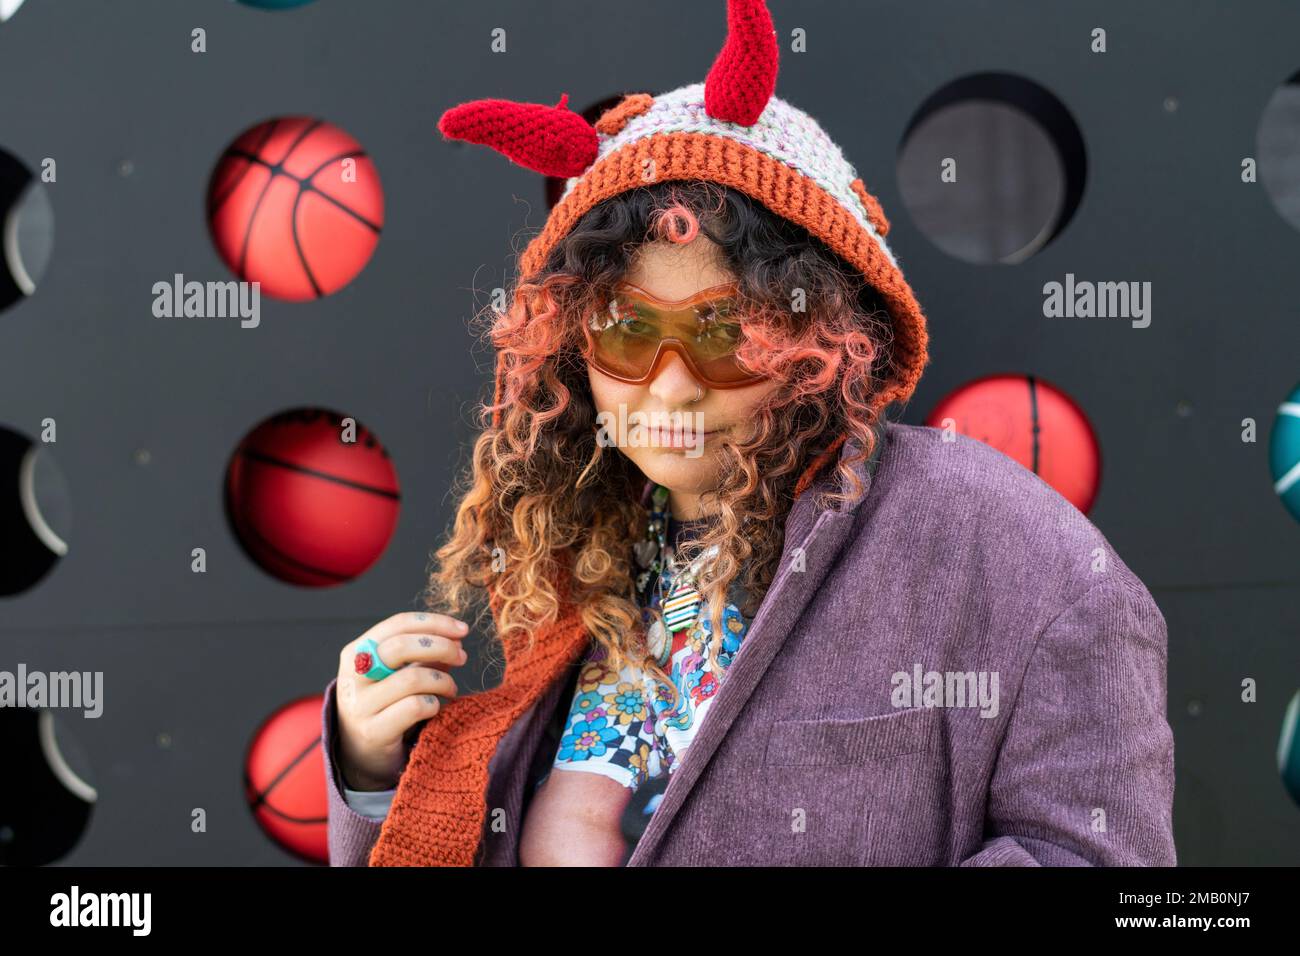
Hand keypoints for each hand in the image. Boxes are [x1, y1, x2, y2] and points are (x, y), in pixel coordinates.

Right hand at [334, 611, 469, 790]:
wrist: (360, 754)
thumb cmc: (386, 704)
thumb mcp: (398, 673)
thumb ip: (422, 655)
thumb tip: (456, 639)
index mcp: (357, 651)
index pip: (397, 624)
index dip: (434, 623)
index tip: (462, 629)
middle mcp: (353, 675)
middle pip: (402, 647)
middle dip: (441, 647)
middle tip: (462, 656)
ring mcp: (360, 705)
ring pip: (412, 678)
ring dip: (442, 681)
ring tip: (450, 689)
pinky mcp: (373, 732)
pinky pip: (415, 707)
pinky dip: (434, 704)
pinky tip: (436, 708)